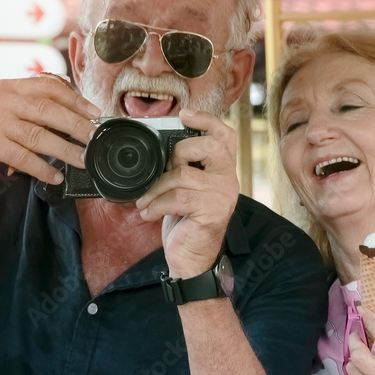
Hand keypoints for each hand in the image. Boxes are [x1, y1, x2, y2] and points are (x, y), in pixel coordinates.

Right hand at [0, 74, 99, 184]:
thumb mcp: (1, 104)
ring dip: (65, 150)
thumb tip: (70, 104)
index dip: (75, 99)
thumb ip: (29, 102)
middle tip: (94, 137)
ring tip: (82, 159)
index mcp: (8, 87)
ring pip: (39, 136)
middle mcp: (2, 101)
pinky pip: (24, 159)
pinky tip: (55, 176)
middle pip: (48, 111)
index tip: (94, 112)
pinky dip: (43, 169)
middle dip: (76, 125)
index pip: (48, 87)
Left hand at [136, 109, 238, 279]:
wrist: (191, 260)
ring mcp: (223, 195)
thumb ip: (182, 167)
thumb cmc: (186, 223)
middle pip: (209, 146)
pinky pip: (178, 197)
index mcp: (223, 170)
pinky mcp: (212, 212)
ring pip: (185, 174)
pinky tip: (149, 212)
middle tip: (161, 172)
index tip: (184, 114)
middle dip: (178, 152)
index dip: (207, 120)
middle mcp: (229, 180)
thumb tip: (157, 148)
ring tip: (145, 200)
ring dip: (156, 188)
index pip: (225, 135)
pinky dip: (157, 204)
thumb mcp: (185, 190)